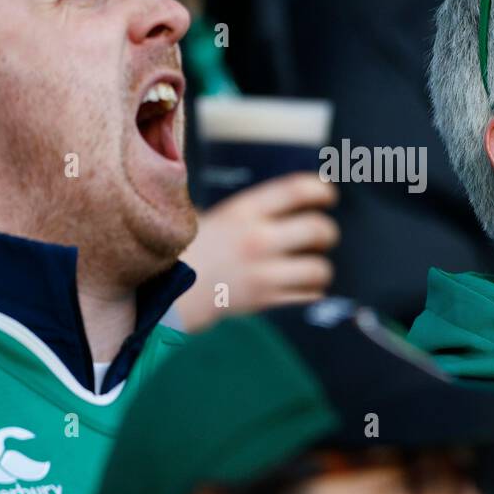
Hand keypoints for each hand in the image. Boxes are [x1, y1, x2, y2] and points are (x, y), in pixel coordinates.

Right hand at [177, 173, 339, 330]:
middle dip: (327, 233)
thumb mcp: (212, 219)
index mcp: (243, 212)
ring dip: (320, 269)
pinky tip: (300, 291)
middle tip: (322, 237)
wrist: (165, 295)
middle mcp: (257, 240)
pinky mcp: (265, 303)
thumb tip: (283, 203)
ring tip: (311, 269)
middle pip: (318, 229)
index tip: (328, 195)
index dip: (321, 190)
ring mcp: (263, 274)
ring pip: (319, 268)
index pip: (297, 190)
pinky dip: (310, 294)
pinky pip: (308, 298)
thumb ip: (248, 212)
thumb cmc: (188, 254)